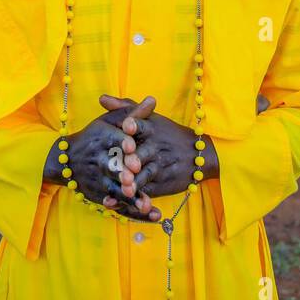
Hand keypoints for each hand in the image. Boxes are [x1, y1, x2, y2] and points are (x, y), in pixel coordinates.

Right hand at [44, 99, 160, 221]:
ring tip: (145, 203)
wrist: (66, 161)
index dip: (122, 143)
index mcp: (102, 138)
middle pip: (112, 167)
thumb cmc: (96, 137)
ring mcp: (100, 180)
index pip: (112, 140)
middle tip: (133, 178)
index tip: (131, 146)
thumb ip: (133, 113)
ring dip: (129, 197)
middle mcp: (99, 159)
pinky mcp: (102, 196)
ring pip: (115, 189)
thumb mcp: (111, 122)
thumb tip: (153, 100)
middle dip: (122, 173)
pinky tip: (151, 214)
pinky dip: (134, 211)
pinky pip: (120, 204)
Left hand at [97, 95, 218, 199]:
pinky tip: (120, 201)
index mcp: (150, 129)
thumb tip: (102, 98)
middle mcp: (154, 148)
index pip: (142, 125)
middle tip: (123, 162)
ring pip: (144, 174)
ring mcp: (157, 167)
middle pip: (141, 153)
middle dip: (132, 159)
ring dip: (134, 181)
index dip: (134, 125)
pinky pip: (145, 191)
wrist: (197, 155)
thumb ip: (125, 107)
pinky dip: (134, 197)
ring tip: (124, 187)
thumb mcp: (150, 118)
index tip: (127, 125)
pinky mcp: (159, 185)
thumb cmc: (167, 134)